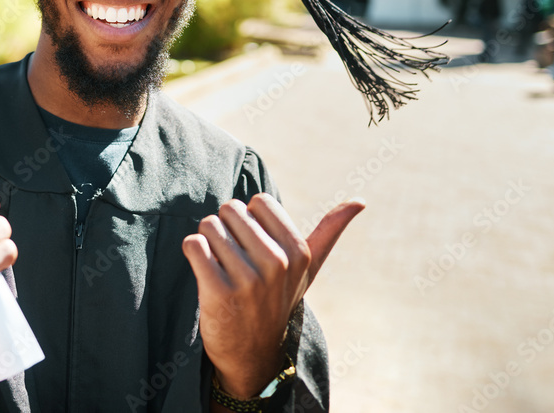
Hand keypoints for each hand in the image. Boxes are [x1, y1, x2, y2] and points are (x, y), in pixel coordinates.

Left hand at [182, 193, 363, 399]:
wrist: (251, 353)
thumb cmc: (277, 299)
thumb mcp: (308, 269)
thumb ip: (329, 231)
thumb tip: (360, 200)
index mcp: (298, 252)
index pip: (258, 202)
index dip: (250, 220)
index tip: (255, 245)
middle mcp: (277, 264)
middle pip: (230, 209)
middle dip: (226, 227)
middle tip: (233, 258)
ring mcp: (248, 280)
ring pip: (208, 225)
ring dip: (207, 242)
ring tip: (220, 267)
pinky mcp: (218, 292)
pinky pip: (193, 245)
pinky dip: (193, 252)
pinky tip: (205, 271)